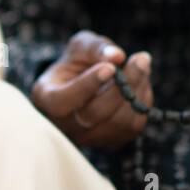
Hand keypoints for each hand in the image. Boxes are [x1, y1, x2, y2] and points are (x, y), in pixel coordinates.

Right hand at [31, 31, 152, 150]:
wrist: (85, 85)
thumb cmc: (77, 64)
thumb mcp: (80, 46)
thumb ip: (94, 47)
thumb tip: (117, 56)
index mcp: (47, 99)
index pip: (63, 101)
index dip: (87, 86)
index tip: (109, 67)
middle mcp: (65, 126)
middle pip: (94, 115)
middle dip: (121, 86)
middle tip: (141, 59)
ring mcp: (88, 139)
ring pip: (117, 122)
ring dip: (136, 90)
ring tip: (140, 63)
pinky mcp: (111, 142)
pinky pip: (132, 126)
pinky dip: (141, 100)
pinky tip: (139, 82)